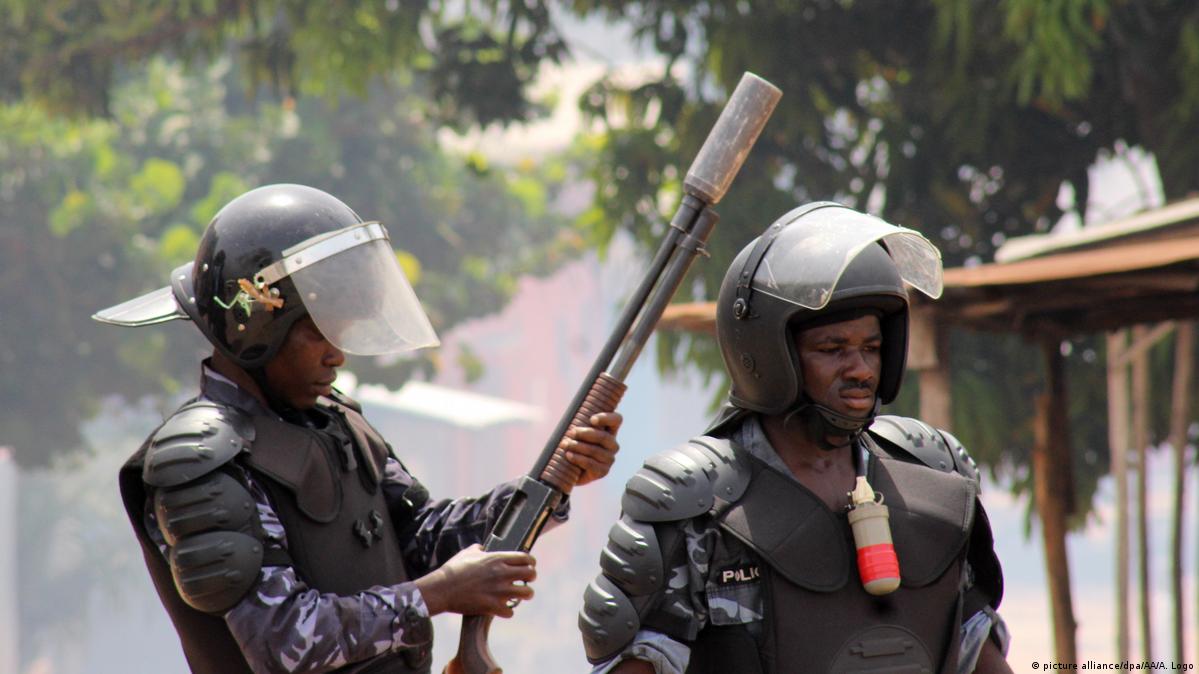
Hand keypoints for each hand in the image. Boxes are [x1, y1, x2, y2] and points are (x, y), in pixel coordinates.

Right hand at [414, 544, 535, 617]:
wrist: (441, 589)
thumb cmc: (453, 570)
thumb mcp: (466, 553)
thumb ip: (478, 549)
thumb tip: (483, 548)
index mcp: (497, 559)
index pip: (525, 558)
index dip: (530, 562)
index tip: (530, 566)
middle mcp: (501, 573)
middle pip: (531, 574)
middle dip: (530, 578)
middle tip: (525, 581)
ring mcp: (498, 591)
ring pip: (527, 593)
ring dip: (524, 595)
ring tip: (519, 596)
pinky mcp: (492, 607)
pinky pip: (511, 611)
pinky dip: (507, 611)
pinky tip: (502, 609)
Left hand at [566, 411, 622, 485]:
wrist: (570, 470)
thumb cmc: (573, 445)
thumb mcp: (577, 433)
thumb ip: (578, 424)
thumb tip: (572, 424)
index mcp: (610, 430)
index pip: (616, 420)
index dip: (606, 418)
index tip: (591, 420)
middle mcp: (612, 444)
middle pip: (603, 437)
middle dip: (585, 433)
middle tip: (571, 432)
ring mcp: (609, 458)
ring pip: (595, 450)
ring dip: (578, 446)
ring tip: (565, 445)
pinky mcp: (603, 471)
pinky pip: (590, 463)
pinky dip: (578, 458)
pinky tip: (569, 455)